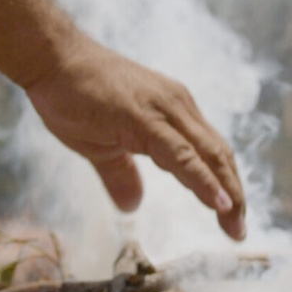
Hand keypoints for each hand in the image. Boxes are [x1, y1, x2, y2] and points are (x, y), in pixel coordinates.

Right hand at [25, 37, 247, 240]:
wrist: (51, 59)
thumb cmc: (74, 95)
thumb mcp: (101, 145)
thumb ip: (121, 174)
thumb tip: (132, 207)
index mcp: (172, 114)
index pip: (211, 154)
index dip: (225, 186)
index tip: (233, 220)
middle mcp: (178, 108)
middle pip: (219, 156)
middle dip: (234, 196)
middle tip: (240, 232)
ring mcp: (166, 109)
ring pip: (209, 155)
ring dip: (227, 192)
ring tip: (236, 224)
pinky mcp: (145, 116)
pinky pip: (183, 154)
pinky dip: (204, 180)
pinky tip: (218, 202)